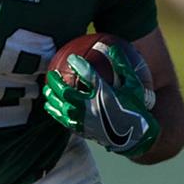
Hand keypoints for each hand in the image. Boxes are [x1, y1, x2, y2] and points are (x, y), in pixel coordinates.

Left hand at [43, 46, 159, 157]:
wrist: (136, 135)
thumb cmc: (136, 107)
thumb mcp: (133, 85)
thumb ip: (122, 66)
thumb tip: (112, 47)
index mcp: (105, 94)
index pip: (88, 75)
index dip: (78, 65)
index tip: (71, 58)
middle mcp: (92, 107)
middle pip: (67, 92)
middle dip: (55, 82)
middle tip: (50, 73)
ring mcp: (86, 120)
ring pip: (62, 107)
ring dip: (52, 97)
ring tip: (46, 89)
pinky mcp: (83, 130)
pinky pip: (64, 120)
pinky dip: (55, 112)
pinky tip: (50, 106)